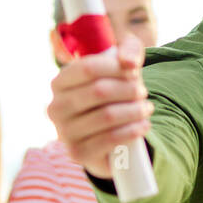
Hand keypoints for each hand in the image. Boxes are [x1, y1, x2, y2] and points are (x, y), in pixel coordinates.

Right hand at [47, 33, 153, 179]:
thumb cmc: (115, 91)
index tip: (135, 71)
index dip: (117, 68)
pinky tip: (143, 125)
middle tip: (143, 92)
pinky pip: (109, 139)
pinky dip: (132, 130)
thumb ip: (128, 50)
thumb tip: (129, 63)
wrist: (110, 135)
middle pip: (99, 91)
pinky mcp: (78, 153)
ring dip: (134, 110)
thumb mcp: (123, 64)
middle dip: (128, 90)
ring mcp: (64, 132)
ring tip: (147, 108)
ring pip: (107, 115)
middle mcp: (56, 107)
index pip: (88, 68)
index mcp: (60, 82)